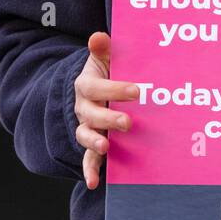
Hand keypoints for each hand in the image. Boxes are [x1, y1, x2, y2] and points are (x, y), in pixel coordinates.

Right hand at [73, 31, 139, 189]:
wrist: (94, 91)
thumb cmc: (107, 73)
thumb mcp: (104, 59)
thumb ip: (104, 50)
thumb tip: (98, 36)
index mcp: (85, 86)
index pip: (95, 88)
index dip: (114, 89)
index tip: (138, 90)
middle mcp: (83, 108)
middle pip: (90, 114)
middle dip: (108, 119)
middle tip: (128, 122)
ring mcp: (86, 126)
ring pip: (86, 135)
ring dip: (95, 142)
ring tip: (106, 147)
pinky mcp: (92, 143)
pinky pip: (88, 158)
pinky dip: (89, 170)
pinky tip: (94, 183)